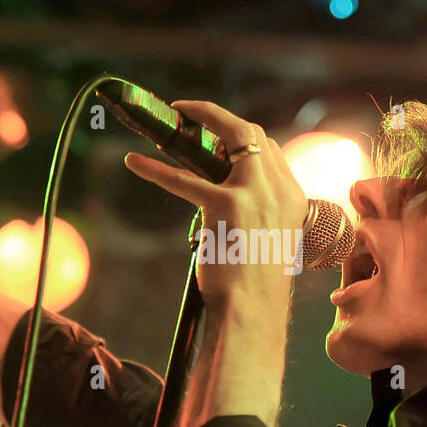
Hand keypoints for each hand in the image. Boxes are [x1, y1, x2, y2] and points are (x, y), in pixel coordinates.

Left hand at [123, 100, 308, 314]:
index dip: (244, 138)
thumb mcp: (268, 243)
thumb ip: (257, 217)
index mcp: (293, 198)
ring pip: (230, 134)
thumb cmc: (254, 287)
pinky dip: (155, 168)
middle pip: (253, 132)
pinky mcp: (225, 205)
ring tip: (171, 117)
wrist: (252, 311)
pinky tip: (134, 162)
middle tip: (192, 115)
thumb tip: (232, 209)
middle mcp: (279, 189)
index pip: (270, 150)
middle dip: (222, 117)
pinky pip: (184, 178)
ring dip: (199, 118)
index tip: (220, 139)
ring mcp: (254, 194)